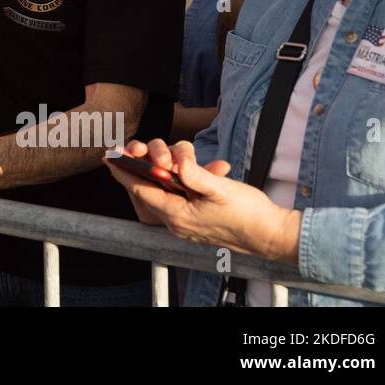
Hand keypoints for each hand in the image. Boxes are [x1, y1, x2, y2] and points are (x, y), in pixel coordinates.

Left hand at [107, 139, 299, 261]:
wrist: (274, 235)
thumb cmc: (250, 214)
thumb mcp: (220, 189)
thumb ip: (193, 175)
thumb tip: (174, 163)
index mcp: (178, 216)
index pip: (141, 191)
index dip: (124, 171)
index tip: (110, 156)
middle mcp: (177, 222)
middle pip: (150, 188)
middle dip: (148, 164)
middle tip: (149, 148)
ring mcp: (187, 221)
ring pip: (166, 188)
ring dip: (174, 168)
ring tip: (191, 157)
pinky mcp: (197, 217)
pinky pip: (183, 194)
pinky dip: (188, 178)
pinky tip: (208, 169)